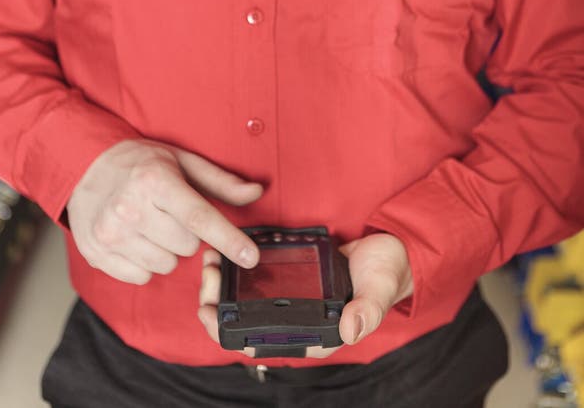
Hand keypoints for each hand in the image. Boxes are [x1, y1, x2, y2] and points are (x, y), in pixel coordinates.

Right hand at [67, 139, 262, 284]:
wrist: (85, 166)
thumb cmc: (142, 163)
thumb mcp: (183, 162)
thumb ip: (221, 182)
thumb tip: (257, 192)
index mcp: (155, 180)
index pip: (199, 217)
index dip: (228, 239)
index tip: (251, 257)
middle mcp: (130, 207)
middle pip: (187, 245)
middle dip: (188, 234)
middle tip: (172, 213)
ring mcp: (110, 233)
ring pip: (166, 264)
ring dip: (167, 250)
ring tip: (152, 224)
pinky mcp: (96, 253)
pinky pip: (141, 277)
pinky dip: (146, 262)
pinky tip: (136, 238)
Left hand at [198, 232, 412, 358]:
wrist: (389, 252)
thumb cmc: (385, 276)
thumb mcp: (378, 290)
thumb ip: (366, 310)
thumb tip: (350, 330)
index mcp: (315, 334)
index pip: (266, 344)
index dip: (233, 335)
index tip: (209, 315)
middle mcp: (298, 320)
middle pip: (247, 322)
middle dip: (218, 304)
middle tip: (206, 277)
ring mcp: (292, 299)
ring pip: (248, 300)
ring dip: (223, 285)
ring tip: (208, 261)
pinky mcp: (291, 277)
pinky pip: (258, 277)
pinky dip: (237, 267)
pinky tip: (223, 251)